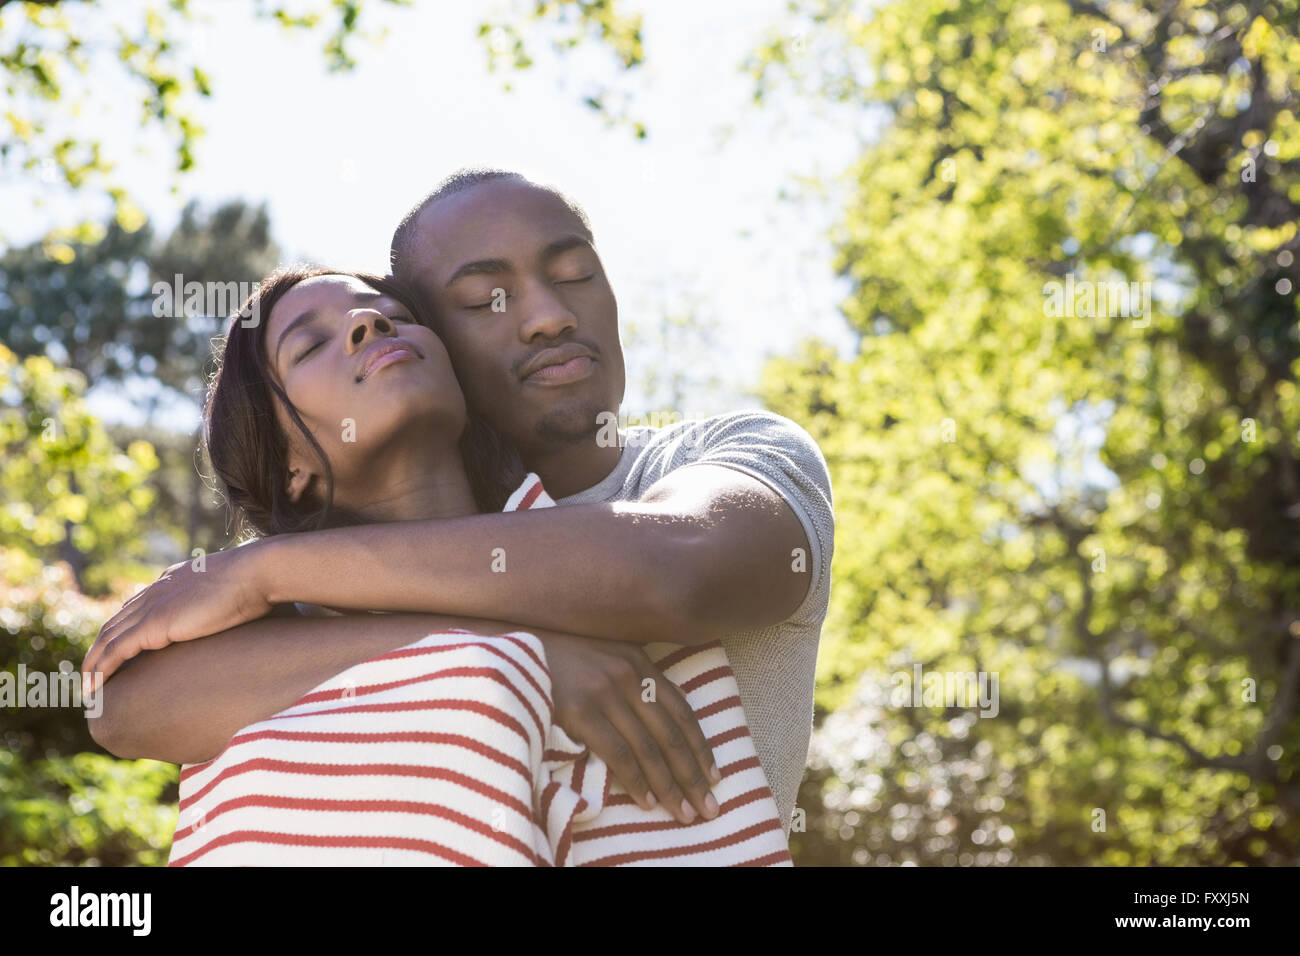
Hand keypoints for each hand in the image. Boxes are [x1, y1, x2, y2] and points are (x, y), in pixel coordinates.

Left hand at [81, 545, 273, 692]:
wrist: (259, 572)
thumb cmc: (261, 582)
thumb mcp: (236, 591)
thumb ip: (228, 602)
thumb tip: (248, 614)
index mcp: (174, 581)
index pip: (138, 606)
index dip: (124, 629)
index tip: (118, 650)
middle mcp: (156, 590)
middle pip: (115, 623)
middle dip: (101, 648)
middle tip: (93, 673)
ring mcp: (153, 606)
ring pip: (108, 638)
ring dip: (93, 664)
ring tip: (88, 688)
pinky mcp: (155, 624)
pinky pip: (116, 651)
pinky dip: (101, 669)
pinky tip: (95, 687)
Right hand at [536, 631, 722, 824]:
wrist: (513, 648)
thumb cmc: (558, 657)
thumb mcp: (604, 656)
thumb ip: (630, 678)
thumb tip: (656, 721)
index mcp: (639, 661)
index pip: (681, 709)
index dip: (701, 746)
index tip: (715, 775)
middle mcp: (628, 674)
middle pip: (672, 733)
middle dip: (694, 775)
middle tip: (709, 806)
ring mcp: (605, 693)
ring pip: (649, 748)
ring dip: (670, 786)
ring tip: (684, 812)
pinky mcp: (580, 712)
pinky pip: (618, 754)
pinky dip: (636, 781)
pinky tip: (648, 802)